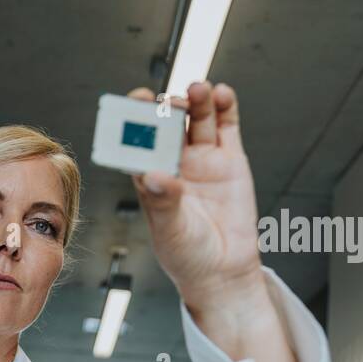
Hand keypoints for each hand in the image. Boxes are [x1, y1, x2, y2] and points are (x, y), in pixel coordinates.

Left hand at [127, 81, 261, 308]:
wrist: (223, 271)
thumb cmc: (187, 255)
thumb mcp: (170, 231)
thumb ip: (164, 201)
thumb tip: (154, 175)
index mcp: (149, 179)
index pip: (137, 143)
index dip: (134, 121)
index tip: (132, 104)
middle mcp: (174, 163)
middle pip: (167, 124)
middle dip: (165, 108)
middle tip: (167, 100)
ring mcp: (202, 159)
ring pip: (196, 119)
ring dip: (195, 101)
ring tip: (197, 90)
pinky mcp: (230, 159)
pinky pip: (225, 125)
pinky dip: (224, 106)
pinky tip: (221, 93)